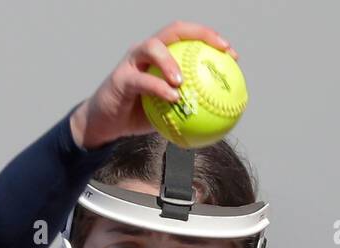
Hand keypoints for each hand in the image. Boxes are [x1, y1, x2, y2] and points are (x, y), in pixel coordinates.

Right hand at [69, 21, 238, 150]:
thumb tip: (223, 115)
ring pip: (152, 47)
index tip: (232, 54)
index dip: (211, 39)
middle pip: (174, 30)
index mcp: (161, 55)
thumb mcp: (169, 111)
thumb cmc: (139, 115)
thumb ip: (190, 105)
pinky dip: (159, 88)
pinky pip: (142, 80)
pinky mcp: (120, 78)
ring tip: (184, 79)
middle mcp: (146, 52)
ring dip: (171, 61)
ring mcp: (132, 62)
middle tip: (220, 51)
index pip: (187, 37)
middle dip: (199, 34)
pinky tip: (174, 98)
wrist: (106, 124)